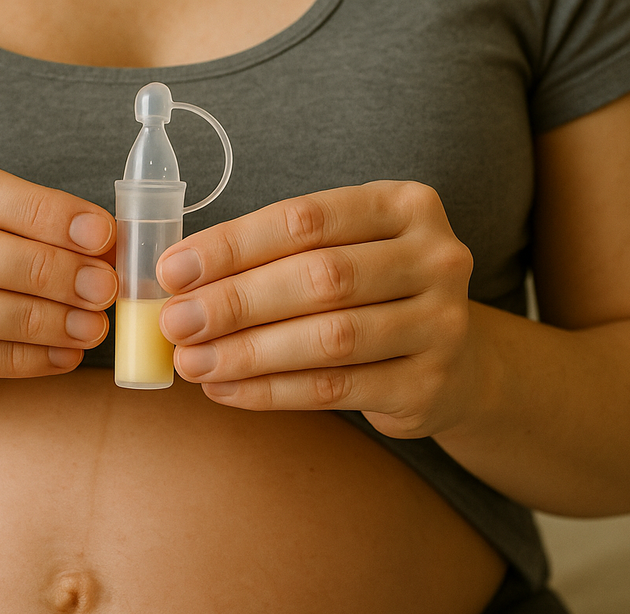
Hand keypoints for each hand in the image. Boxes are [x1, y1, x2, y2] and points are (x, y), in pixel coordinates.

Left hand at [156, 181, 481, 438]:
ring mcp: (441, 323)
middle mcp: (436, 258)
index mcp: (405, 206)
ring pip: (330, 338)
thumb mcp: (343, 253)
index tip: (173, 270)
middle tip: (175, 323)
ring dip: (248, 353)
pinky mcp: (429, 385)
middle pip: (320, 278)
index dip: (233, 245)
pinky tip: (227, 391)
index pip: (306, 220)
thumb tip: (178, 282)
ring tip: (192, 363)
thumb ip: (275, 257)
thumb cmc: (373, 296)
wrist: (456, 364)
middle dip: (235, 302)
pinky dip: (272, 392)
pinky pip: (336, 390)